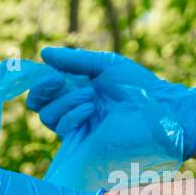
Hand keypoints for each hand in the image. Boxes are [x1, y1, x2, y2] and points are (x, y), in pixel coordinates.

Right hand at [26, 47, 195, 158]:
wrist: (158, 111)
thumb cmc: (137, 87)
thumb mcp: (106, 65)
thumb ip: (75, 60)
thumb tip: (43, 53)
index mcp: (75, 86)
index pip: (44, 86)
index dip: (41, 80)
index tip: (53, 73)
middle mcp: (70, 106)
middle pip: (37, 104)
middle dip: (42, 90)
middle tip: (59, 81)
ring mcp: (75, 124)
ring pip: (47, 116)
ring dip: (65, 103)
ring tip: (90, 96)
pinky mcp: (80, 141)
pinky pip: (60, 129)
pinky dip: (71, 116)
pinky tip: (89, 109)